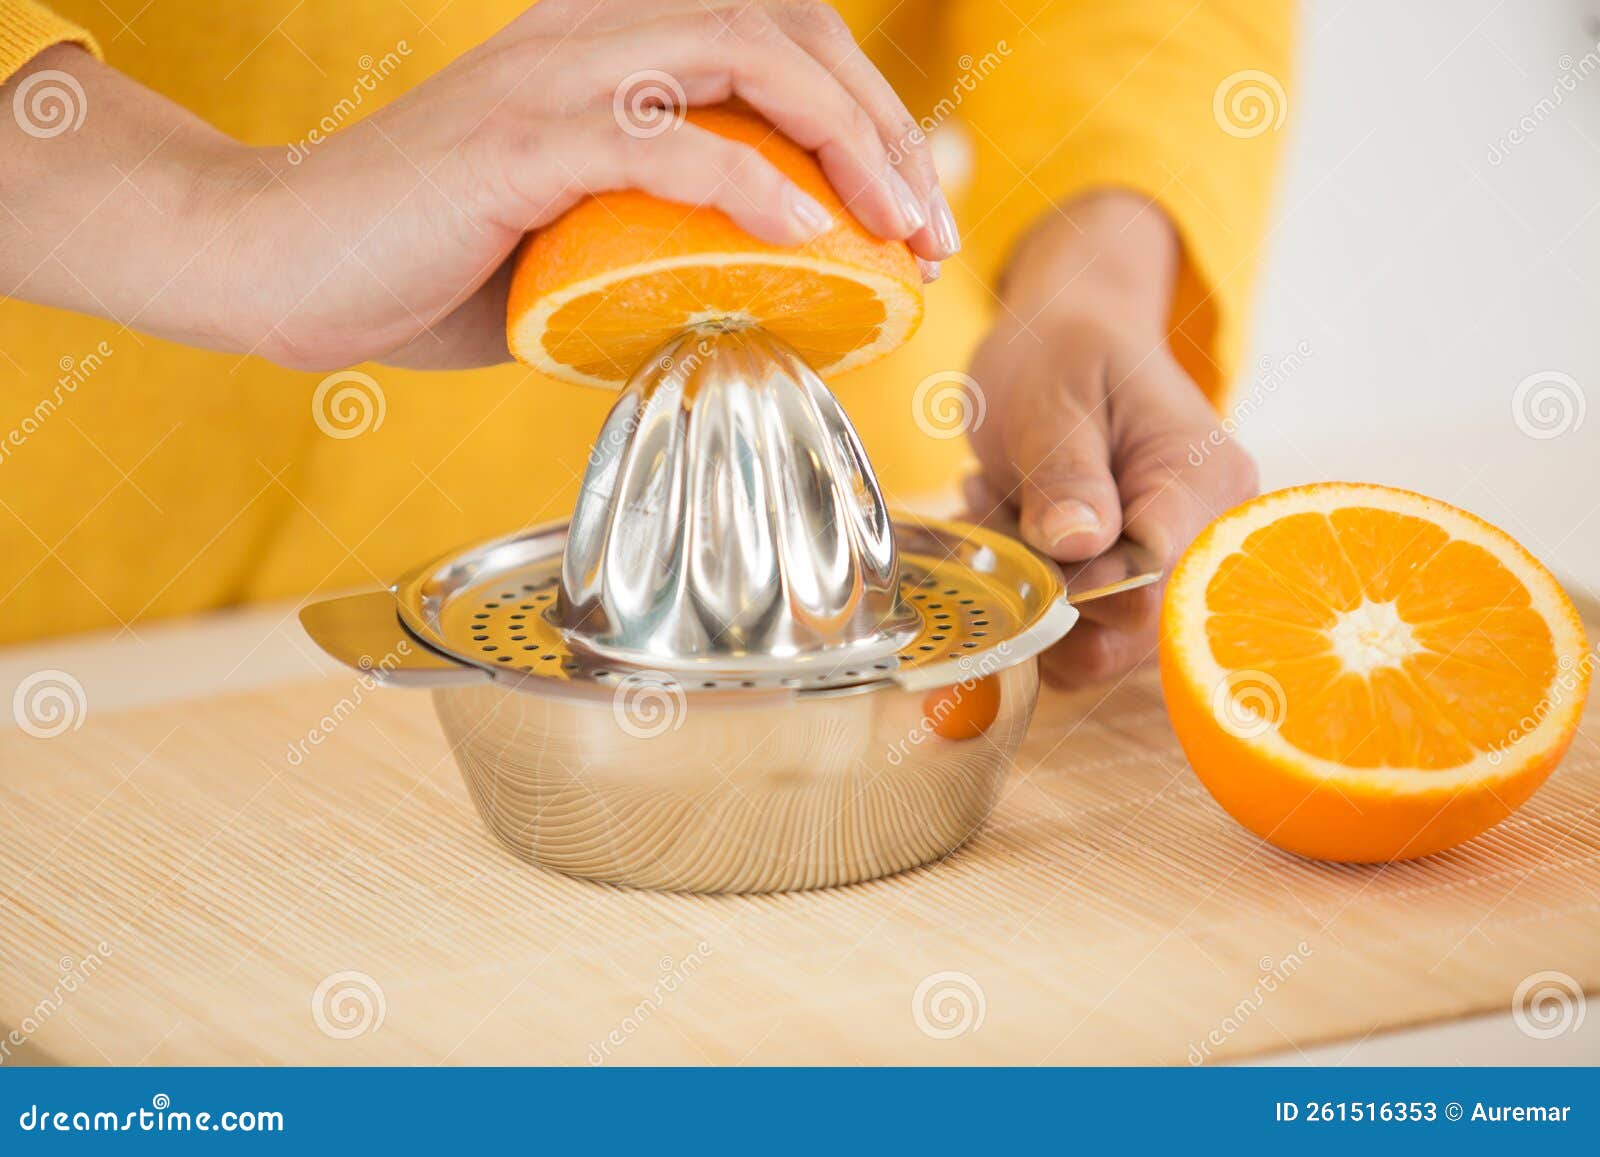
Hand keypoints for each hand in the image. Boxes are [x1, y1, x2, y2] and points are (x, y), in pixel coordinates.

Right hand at [0, 0, 958, 369]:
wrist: (277, 263)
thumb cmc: (422, 264)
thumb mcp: (570, 246)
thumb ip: (654, 245)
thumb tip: (746, 302)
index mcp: (607, 50)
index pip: (772, 33)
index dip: (863, 107)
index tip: (913, 212)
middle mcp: (588, 37)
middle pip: (782, 28)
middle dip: (881, 124)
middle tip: (932, 229)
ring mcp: (551, 80)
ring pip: (738, 57)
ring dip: (841, 141)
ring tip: (897, 230)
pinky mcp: (516, 145)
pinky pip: (655, 143)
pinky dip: (743, 183)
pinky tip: (802, 233)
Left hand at [965, 191, 1258, 688]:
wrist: (1069, 340)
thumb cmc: (1063, 352)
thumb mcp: (1052, 395)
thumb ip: (1064, 471)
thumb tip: (1078, 546)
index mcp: (1201, 480)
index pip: (1152, 581)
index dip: (1075, 585)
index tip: (1021, 536)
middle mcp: (1210, 538)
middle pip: (1129, 631)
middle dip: (1043, 589)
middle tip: (996, 509)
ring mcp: (1177, 571)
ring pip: (1101, 649)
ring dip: (1031, 598)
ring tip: (1003, 513)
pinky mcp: (1138, 591)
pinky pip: (1084, 641)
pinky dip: (1033, 604)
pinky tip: (1013, 535)